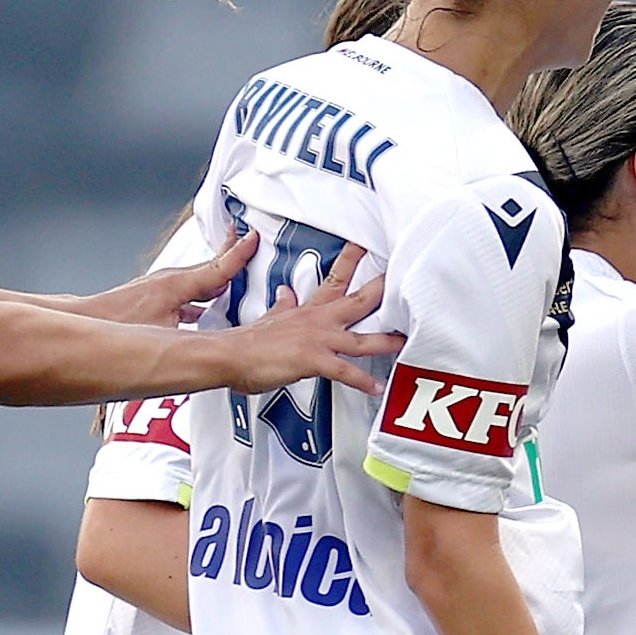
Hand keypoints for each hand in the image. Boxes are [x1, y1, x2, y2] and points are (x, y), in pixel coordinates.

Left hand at [82, 231, 247, 327]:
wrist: (86, 319)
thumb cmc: (116, 323)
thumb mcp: (166, 334)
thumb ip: (198, 337)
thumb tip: (221, 346)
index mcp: (178, 284)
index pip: (218, 266)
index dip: (239, 253)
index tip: (254, 239)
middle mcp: (170, 281)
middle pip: (211, 268)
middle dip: (232, 257)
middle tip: (249, 243)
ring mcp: (163, 288)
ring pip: (200, 280)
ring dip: (218, 277)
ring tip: (236, 275)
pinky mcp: (156, 297)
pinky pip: (189, 292)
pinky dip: (202, 294)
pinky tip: (206, 306)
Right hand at [204, 241, 394, 395]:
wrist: (228, 355)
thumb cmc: (248, 343)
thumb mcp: (270, 317)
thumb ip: (284, 305)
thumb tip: (286, 292)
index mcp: (309, 309)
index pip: (336, 278)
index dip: (353, 260)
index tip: (367, 245)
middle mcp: (318, 320)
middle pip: (359, 300)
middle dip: (384, 291)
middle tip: (407, 278)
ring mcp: (318, 339)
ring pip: (361, 338)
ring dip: (386, 341)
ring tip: (405, 343)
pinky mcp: (313, 360)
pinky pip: (345, 372)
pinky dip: (363, 382)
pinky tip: (377, 388)